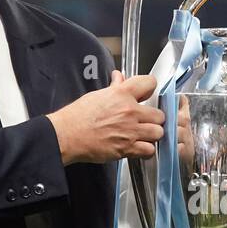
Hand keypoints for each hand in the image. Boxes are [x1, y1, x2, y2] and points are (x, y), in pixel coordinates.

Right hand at [47, 70, 164, 163]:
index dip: (150, 89)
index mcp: (122, 94)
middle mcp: (129, 111)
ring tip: (144, 136)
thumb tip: (119, 77)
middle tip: (146, 121)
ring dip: (152, 135)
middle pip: (159, 114)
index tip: (147, 95)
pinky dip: (146, 150)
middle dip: (154, 119)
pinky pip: (149, 150)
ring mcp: (130, 131)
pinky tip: (139, 148)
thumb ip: (114, 87)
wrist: (67, 135)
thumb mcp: (97, 96)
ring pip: (158, 132)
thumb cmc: (78, 116)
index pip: (149, 83)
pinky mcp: (127, 148)